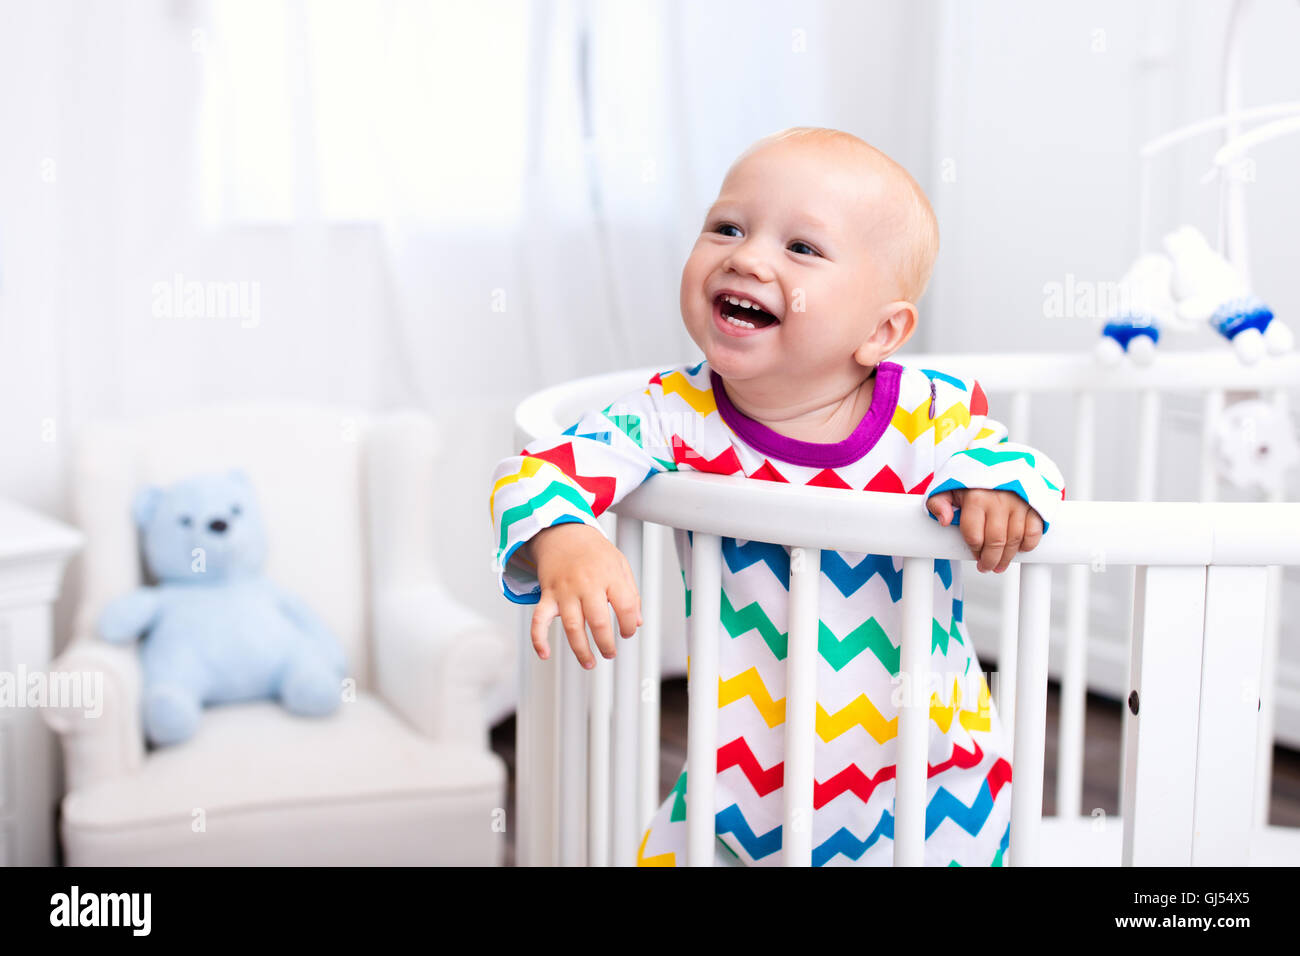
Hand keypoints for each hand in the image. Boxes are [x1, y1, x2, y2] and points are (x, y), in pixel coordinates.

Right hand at [525, 523, 642, 668]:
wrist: (562, 533)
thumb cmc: (593, 551)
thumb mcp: (620, 564)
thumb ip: (631, 593)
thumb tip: (637, 621)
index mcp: (608, 576)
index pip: (626, 606)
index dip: (630, 624)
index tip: (628, 631)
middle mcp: (586, 584)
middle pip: (598, 621)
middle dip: (606, 643)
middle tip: (610, 653)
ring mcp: (565, 591)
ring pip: (572, 626)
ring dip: (581, 649)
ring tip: (589, 662)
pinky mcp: (548, 595)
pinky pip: (539, 619)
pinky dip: (539, 638)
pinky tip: (544, 653)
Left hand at [926, 488, 1042, 572]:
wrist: (1000, 460)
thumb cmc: (973, 479)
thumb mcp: (948, 486)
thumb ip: (938, 503)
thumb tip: (943, 520)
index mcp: (976, 498)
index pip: (974, 535)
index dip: (974, 550)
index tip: (974, 555)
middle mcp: (999, 500)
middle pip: (995, 541)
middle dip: (990, 560)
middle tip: (986, 567)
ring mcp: (1019, 502)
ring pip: (1015, 539)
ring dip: (1008, 557)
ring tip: (1000, 564)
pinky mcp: (1034, 503)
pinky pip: (1035, 530)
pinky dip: (1029, 544)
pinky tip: (1020, 549)